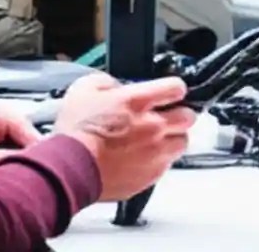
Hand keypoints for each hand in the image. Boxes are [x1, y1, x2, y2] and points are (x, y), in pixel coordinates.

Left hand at [0, 100, 43, 174]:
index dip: (37, 159)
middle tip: (20, 181)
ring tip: (6, 178)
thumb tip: (32, 171)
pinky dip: (4, 165)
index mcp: (4, 112)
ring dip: (13, 165)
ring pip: (18, 152)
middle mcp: (4, 118)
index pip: (35, 137)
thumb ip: (8, 162)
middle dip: (24, 163)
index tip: (38, 177)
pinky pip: (7, 154)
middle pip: (28, 145)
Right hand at [54, 74, 196, 201]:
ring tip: (156, 139)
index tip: (169, 91)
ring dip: (172, 138)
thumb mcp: (84, 89)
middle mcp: (153, 127)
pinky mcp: (150, 176)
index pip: (175, 87)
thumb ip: (106, 82)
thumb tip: (116, 86)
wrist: (70, 169)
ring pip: (182, 142)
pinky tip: (142, 157)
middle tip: (166, 116)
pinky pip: (166, 165)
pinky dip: (158, 160)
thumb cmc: (75, 132)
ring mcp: (154, 153)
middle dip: (179, 114)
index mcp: (138, 101)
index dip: (173, 88)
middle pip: (188, 116)